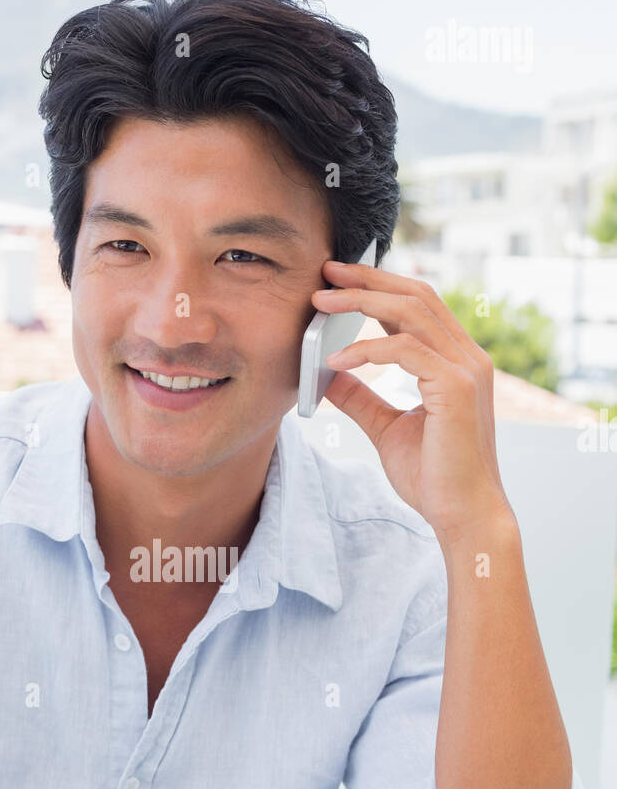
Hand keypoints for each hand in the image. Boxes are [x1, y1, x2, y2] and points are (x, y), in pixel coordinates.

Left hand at [312, 259, 514, 546]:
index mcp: (455, 361)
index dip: (378, 286)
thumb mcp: (387, 429)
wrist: (462, 516)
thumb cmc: (434, 477)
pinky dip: (367, 349)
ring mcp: (466, 369)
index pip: (417, 305)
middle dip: (367, 279)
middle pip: (416, 295)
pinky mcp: (457, 388)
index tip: (337, 280)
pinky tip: (336, 360)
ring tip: (321, 304)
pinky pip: (406, 349)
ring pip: (411, 312)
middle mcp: (467, 357)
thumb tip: (328, 374)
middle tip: (325, 272)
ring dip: (361, 302)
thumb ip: (361, 398)